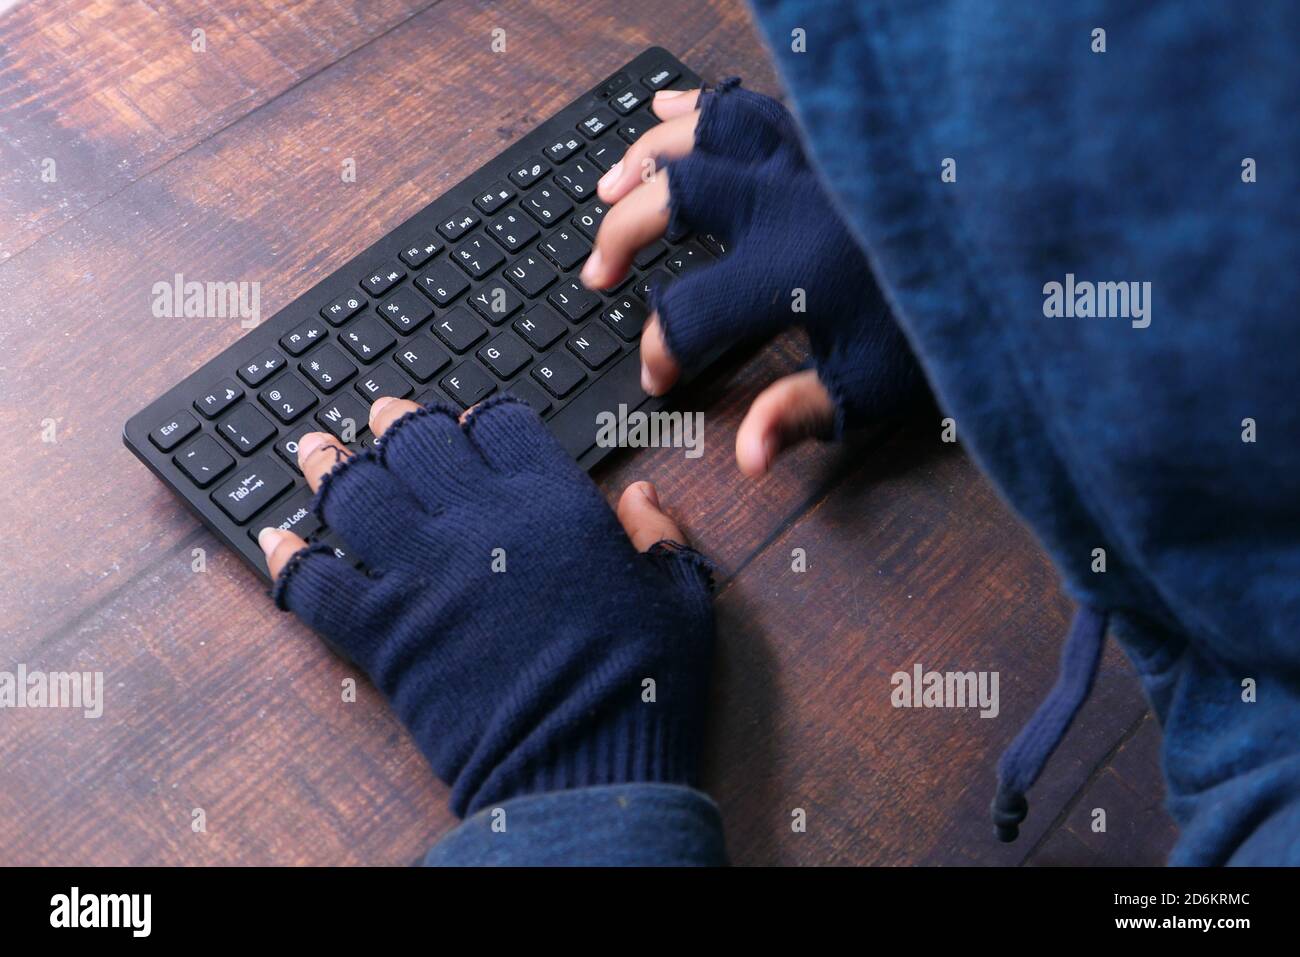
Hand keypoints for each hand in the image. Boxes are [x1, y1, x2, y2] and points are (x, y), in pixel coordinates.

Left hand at [259, 395, 715, 816]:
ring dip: (329, 466)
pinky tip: (277, 542)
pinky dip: (288, 561)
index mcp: (553, 505)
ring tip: (313, 447)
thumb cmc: (639, 687)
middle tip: (380, 414)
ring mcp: (423, 574)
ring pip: (355, 494)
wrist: (580, 770)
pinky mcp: (384, 633)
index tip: (467, 422)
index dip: (479, 418)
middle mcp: (479, 522)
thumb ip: (657, 537)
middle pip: (417, 443)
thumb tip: (640, 498)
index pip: (499, 427)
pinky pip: (316, 583)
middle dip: (396, 423)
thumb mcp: (677, 599)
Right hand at [582, 81, 924, 474]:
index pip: (692, 312)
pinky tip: (666, 110)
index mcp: (795, 269)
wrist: (1020, 247)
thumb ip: (801, 415)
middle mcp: (791, 200)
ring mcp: (809, 157)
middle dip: (621, 236)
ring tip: (607, 189)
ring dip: (645, 159)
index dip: (661, 352)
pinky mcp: (826, 136)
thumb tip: (745, 456)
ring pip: (704, 132)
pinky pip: (749, 101)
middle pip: (675, 197)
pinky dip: (699, 105)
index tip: (660, 378)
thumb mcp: (877, 385)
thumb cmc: (948, 320)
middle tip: (600, 274)